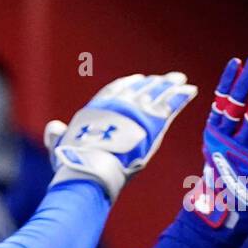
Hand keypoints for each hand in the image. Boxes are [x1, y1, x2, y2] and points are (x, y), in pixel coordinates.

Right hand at [45, 72, 197, 201]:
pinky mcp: (153, 122)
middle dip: (152, 83)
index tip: (137, 79)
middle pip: (139, 88)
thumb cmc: (73, 163)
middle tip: (165, 78)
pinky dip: (181, 96)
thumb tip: (55, 126)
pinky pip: (171, 104)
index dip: (127, 84)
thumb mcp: (60, 146)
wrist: (92, 168)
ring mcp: (137, 112)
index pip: (114, 91)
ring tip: (181, 80)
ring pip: (157, 93)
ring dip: (170, 85)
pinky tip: (191, 90)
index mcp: (97, 109)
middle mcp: (117, 105)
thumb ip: (58, 135)